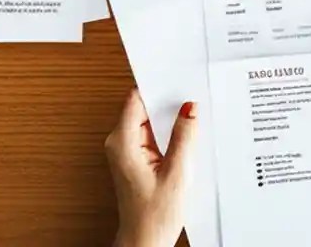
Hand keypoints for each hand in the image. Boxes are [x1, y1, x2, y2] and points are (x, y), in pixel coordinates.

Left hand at [106, 89, 197, 246]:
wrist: (145, 242)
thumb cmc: (154, 216)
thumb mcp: (177, 172)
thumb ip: (184, 136)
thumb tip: (189, 108)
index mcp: (123, 142)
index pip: (137, 98)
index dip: (157, 85)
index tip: (177, 79)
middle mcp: (120, 143)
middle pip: (144, 107)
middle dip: (167, 102)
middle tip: (191, 101)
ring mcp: (127, 151)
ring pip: (149, 121)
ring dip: (169, 120)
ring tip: (191, 122)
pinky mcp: (136, 158)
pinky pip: (151, 135)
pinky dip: (168, 134)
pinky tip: (184, 139)